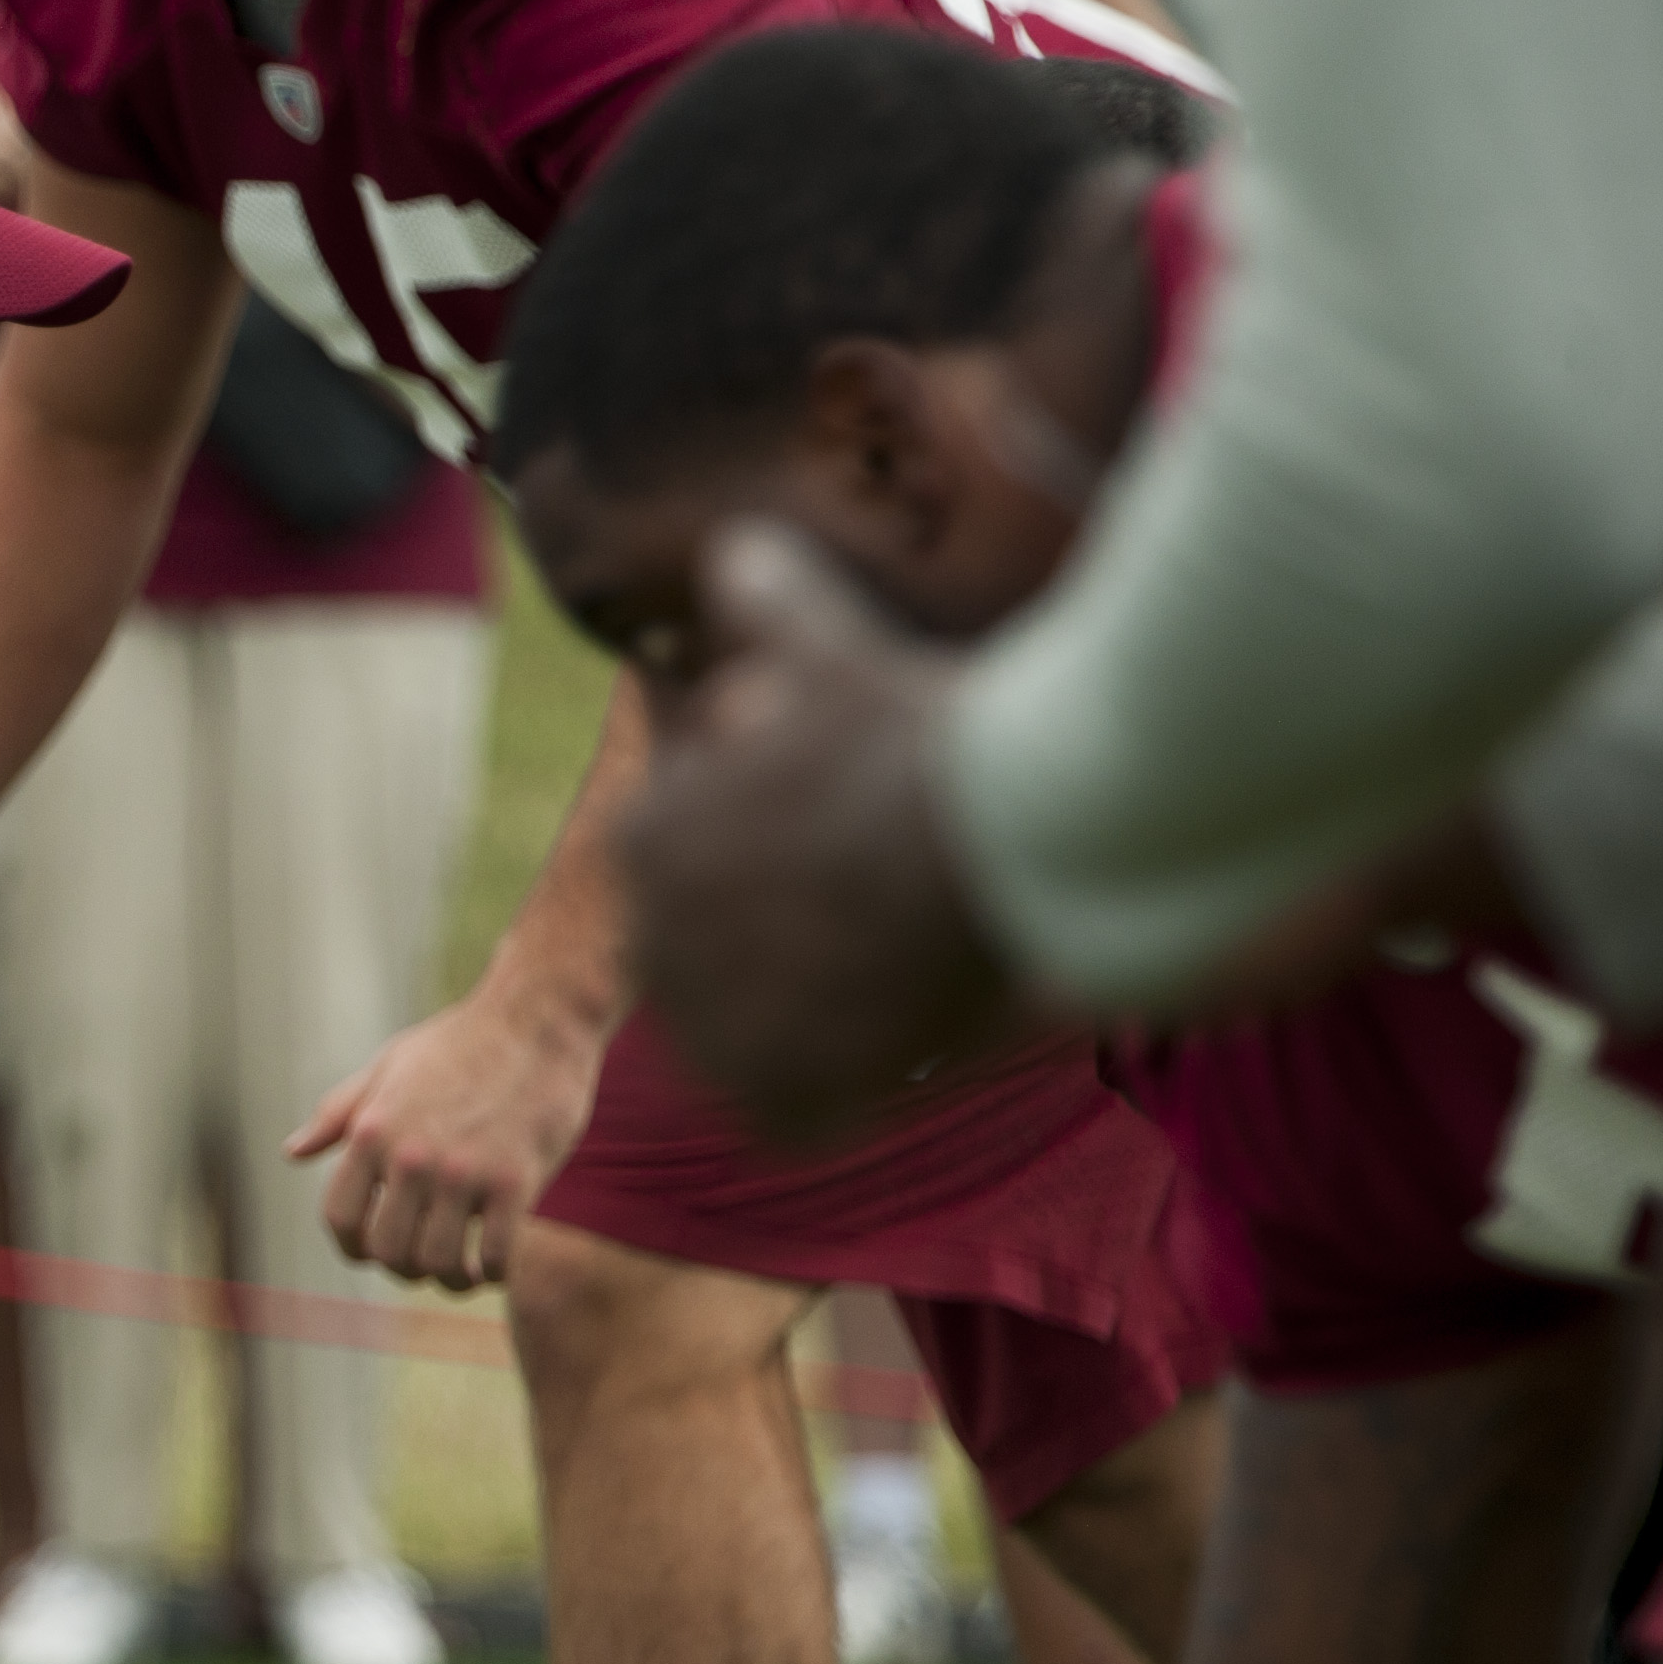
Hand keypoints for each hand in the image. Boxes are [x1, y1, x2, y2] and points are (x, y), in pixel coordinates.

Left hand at [284, 978, 604, 1290]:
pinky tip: (496, 1265)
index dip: (352, 1248)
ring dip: (450, 1280)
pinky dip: (493, 1273)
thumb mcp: (387, 1067)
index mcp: (371, 1131)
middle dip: (404, 1269)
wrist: (536, 1019)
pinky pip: (495, 1256)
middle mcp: (410, 1157)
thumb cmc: (460, 1042)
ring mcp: (462, 1172)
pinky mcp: (515, 1181)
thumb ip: (338, 1114)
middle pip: (390, 1252)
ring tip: (462, 1272)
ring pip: (440, 1263)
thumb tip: (292, 1153)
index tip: (372, 1253)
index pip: (341, 1218)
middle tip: (425, 1263)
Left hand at [618, 522, 1017, 1142]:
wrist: (1017, 830)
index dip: (770, 859)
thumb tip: (735, 546)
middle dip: (788, 943)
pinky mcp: (781, 1103)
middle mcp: (654, 942)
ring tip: (899, 978)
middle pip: (721, 958)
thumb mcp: (829, 641)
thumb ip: (768, 597)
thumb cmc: (921, 729)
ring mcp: (714, 1032)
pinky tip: (900, 1051)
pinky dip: (839, 1096)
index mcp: (645, 839)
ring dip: (815, 1021)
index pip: (682, 869)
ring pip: (754, 1041)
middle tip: (882, 912)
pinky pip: (793, 1116)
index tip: (844, 843)